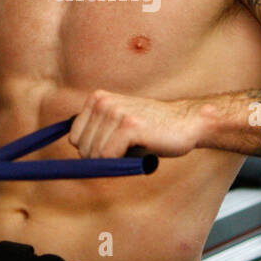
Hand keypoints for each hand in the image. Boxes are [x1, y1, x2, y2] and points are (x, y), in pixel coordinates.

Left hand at [69, 90, 203, 158]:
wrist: (187, 123)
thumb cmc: (152, 131)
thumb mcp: (117, 128)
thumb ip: (95, 136)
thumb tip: (74, 162)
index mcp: (97, 99)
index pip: (74, 138)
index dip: (92, 151)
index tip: (113, 148)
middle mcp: (103, 101)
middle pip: (83, 148)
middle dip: (103, 158)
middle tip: (128, 149)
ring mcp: (115, 112)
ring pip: (95, 154)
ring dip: (117, 160)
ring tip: (137, 147)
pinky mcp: (128, 125)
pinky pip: (108, 156)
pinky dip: (123, 162)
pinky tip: (142, 150)